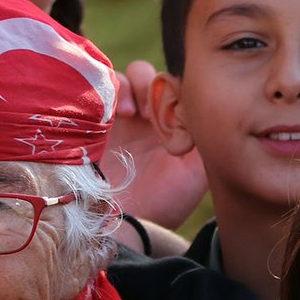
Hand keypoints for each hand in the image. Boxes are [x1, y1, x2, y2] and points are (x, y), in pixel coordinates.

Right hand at [105, 61, 206, 229]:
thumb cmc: (163, 202)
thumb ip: (206, 136)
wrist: (126, 223)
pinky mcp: (94, 120)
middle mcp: (145, 117)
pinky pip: (101, 88)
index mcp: (170, 124)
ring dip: (135, 85)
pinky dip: (112, 89)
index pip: (177, 86)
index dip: (179, 88)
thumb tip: (205, 107)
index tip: (178, 111)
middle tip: (155, 111)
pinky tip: (122, 113)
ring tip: (137, 113)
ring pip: (128, 77)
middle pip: (152, 77)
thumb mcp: (197, 171)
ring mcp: (119, 116)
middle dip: (155, 85)